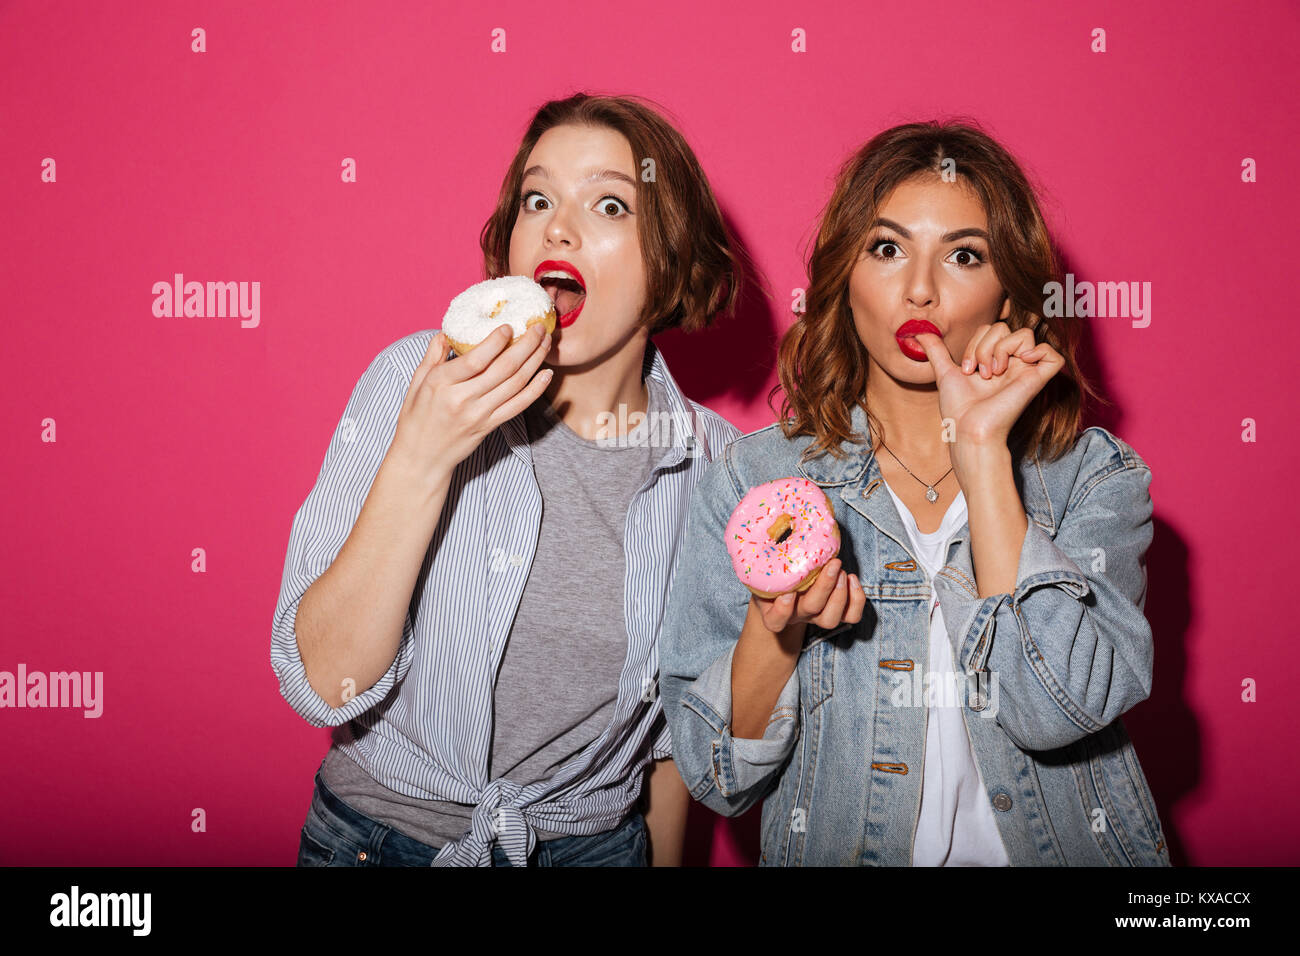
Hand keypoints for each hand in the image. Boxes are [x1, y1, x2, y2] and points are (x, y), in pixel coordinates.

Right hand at [388, 323, 552, 484]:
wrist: (421, 458)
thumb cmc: (416, 418)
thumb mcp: (416, 383)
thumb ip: (432, 355)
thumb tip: (446, 331)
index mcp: (441, 383)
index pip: (475, 359)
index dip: (496, 341)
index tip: (509, 326)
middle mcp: (462, 399)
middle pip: (503, 369)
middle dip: (526, 345)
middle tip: (538, 328)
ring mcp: (479, 414)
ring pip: (515, 384)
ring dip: (535, 362)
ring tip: (546, 344)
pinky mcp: (489, 426)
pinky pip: (518, 406)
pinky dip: (535, 390)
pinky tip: (546, 375)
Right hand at [752, 557, 864, 639]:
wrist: (787, 582)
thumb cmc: (774, 571)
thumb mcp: (764, 565)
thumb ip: (767, 553)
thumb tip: (775, 520)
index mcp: (774, 609)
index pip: (775, 621)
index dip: (782, 611)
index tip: (788, 594)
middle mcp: (797, 615)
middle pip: (811, 610)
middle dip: (825, 587)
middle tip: (833, 564)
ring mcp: (817, 616)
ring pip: (831, 619)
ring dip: (840, 594)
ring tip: (841, 570)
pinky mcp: (836, 612)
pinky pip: (851, 617)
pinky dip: (856, 599)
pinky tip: (851, 577)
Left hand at [913, 320, 1063, 445]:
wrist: (967, 429)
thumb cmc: (958, 408)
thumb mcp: (944, 372)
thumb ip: (935, 350)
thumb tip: (918, 331)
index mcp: (994, 360)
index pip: (990, 329)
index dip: (975, 343)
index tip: (966, 369)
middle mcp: (1012, 363)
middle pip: (1005, 327)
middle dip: (984, 347)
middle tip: (979, 373)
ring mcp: (1026, 371)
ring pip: (1025, 335)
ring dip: (1002, 350)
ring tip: (993, 374)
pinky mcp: (1038, 380)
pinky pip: (1054, 355)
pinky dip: (1040, 351)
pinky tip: (1022, 362)